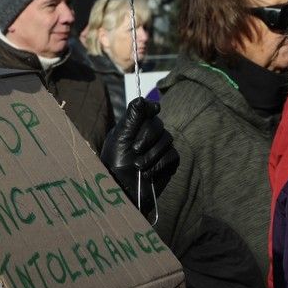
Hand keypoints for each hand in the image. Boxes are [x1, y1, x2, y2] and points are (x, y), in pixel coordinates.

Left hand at [99, 97, 178, 219]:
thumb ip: (131, 118)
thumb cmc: (115, 164)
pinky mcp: (168, 163)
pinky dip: (160, 163)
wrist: (121, 189)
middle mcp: (148, 135)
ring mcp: (159, 148)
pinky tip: (148, 173)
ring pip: (167, 139)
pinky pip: (172, 155)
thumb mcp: (120, 138)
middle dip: (148, 137)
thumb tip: (142, 99)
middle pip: (158, 124)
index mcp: (135, 126)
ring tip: (138, 167)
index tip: (153, 110)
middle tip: (134, 150)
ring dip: (152, 154)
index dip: (151, 108)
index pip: (148, 110)